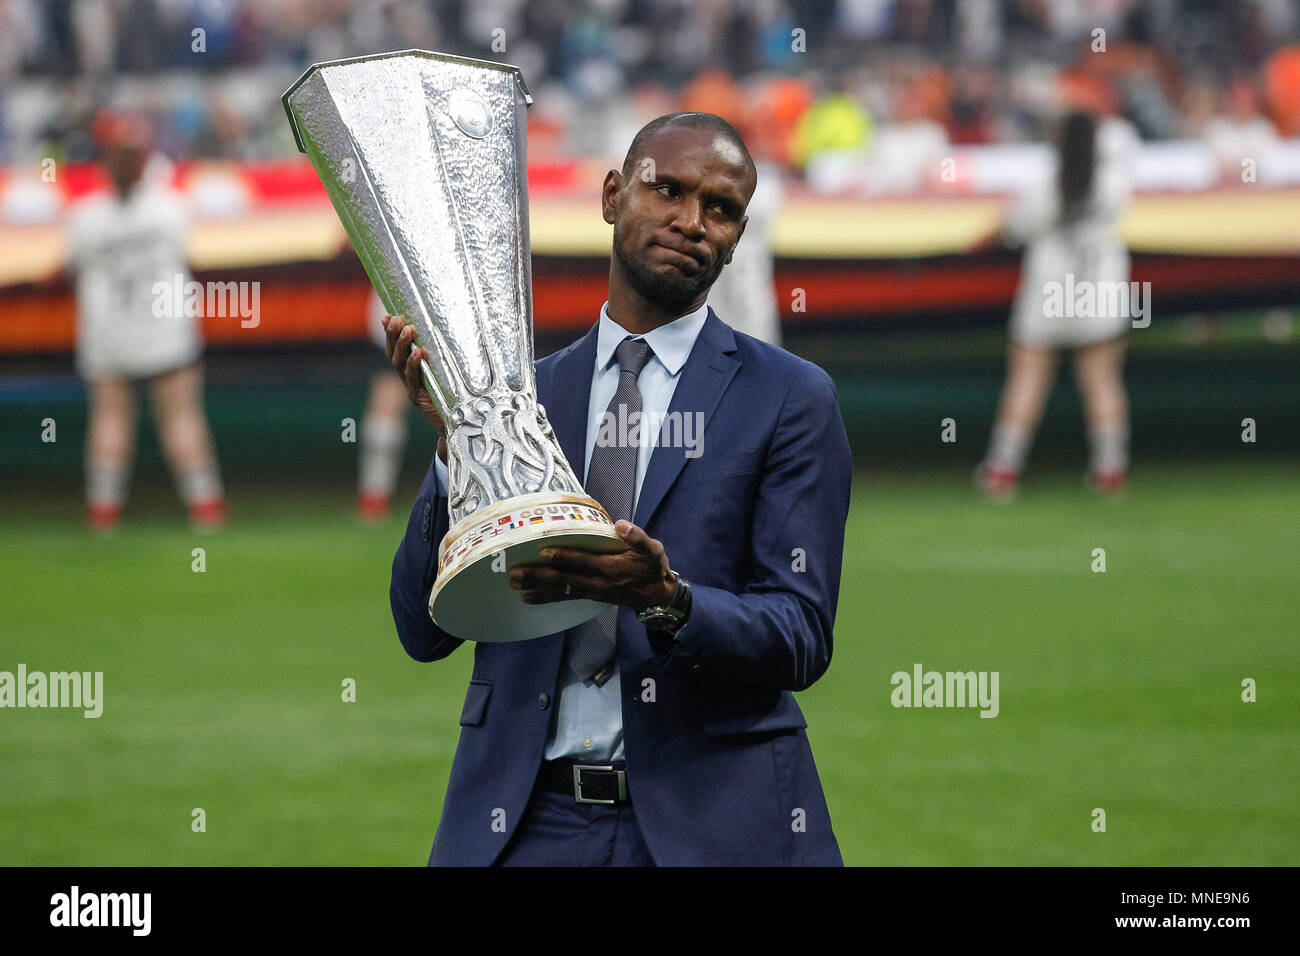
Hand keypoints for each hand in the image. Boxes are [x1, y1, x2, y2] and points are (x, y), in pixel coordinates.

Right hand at [382, 314, 446, 463]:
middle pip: (393, 354)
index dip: (390, 333)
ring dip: (403, 346)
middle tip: (396, 318)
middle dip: (393, 335)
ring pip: (400, 364)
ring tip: (408, 329)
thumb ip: (440, 359)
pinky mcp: (418, 398)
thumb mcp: (443, 374)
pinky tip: (420, 353)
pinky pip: (414, 379)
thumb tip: (444, 331)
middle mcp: (406, 378)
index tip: (389, 316)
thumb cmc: (449, 397)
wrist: (453, 424)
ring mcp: (410, 388)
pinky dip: (415, 365)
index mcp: (409, 371)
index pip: (395, 348)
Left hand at [508, 520, 675, 611]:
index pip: (582, 561)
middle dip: (538, 575)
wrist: (656, 595)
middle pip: (563, 578)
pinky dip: (545, 598)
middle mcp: (596, 581)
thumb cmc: (652, 568)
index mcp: (610, 567)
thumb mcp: (652, 550)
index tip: (543, 552)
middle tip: (515, 573)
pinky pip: (564, 597)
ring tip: (514, 584)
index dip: (564, 557)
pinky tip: (528, 598)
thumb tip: (620, 524)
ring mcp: (591, 590)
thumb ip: (637, 536)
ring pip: (560, 589)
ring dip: (536, 586)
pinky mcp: (588, 595)